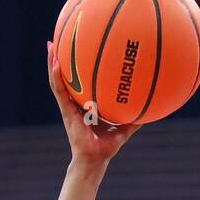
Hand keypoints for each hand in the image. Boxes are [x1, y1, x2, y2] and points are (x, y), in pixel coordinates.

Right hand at [47, 41, 139, 166]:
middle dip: (60, 58)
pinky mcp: (66, 112)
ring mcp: (68, 107)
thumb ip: (134, 118)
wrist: (95, 160)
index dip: (76, 67)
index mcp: (84, 105)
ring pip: (57, 81)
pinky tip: (56, 65)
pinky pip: (60, 92)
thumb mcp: (123, 129)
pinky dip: (56, 78)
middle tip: (57, 40)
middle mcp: (74, 103)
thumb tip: (149, 109)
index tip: (76, 50)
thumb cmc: (106, 147)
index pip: (79, 82)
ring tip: (50, 45)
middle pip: (65, 76)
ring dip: (52, 63)